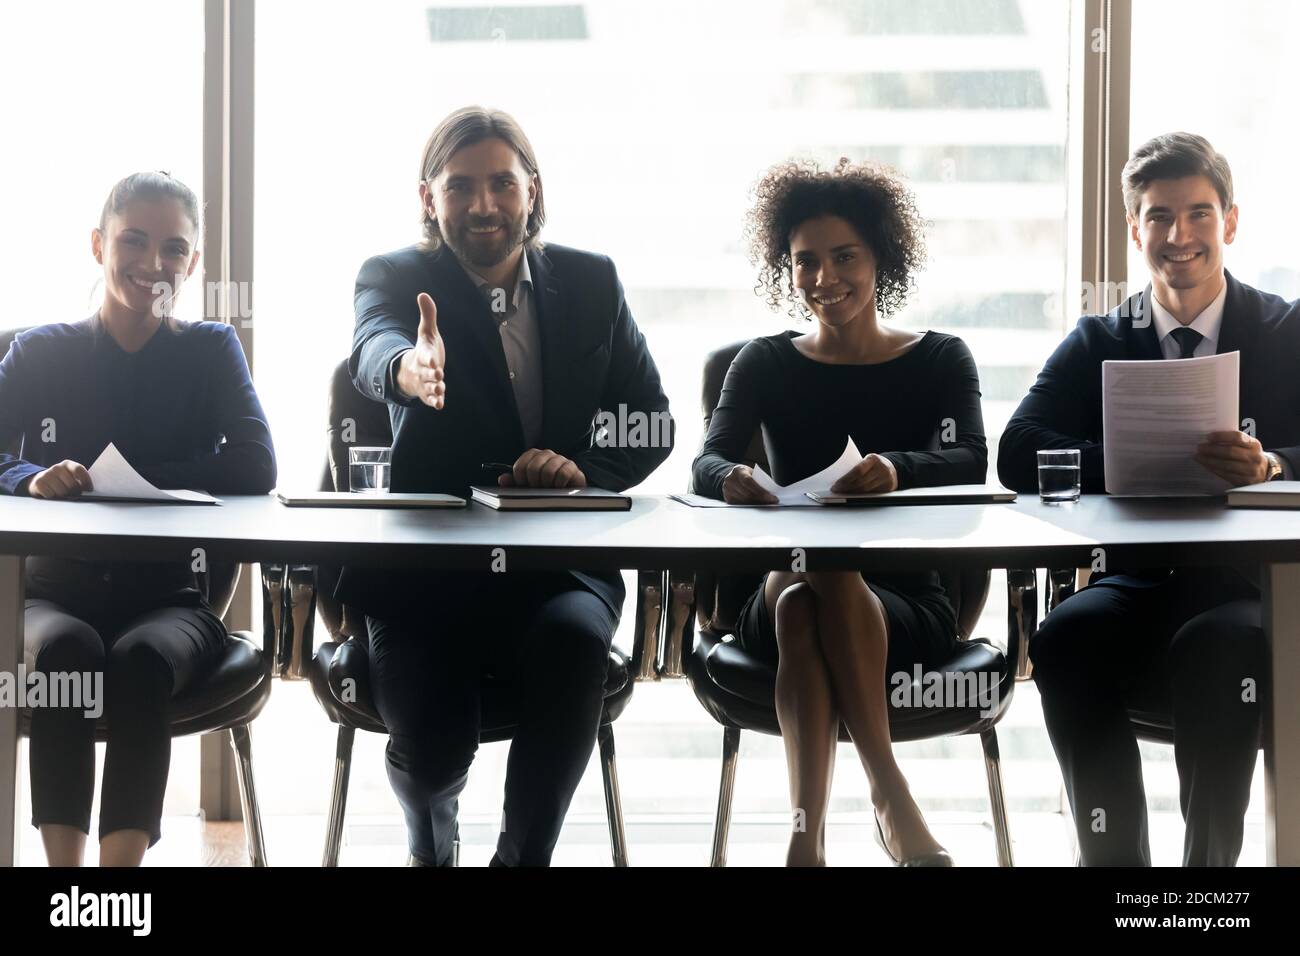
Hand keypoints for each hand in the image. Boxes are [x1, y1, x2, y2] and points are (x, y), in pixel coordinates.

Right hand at [26, 460, 92, 498]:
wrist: (40, 481)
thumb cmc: (62, 481)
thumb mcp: (71, 477)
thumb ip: (80, 480)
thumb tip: (88, 491)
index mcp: (67, 464)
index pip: (79, 470)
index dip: (86, 481)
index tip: (88, 489)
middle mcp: (57, 467)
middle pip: (72, 484)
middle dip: (75, 492)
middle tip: (73, 494)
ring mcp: (46, 474)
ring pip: (62, 492)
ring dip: (64, 496)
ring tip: (62, 494)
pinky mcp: (38, 482)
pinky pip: (51, 495)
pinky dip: (53, 497)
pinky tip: (52, 494)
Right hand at [396, 293, 446, 407]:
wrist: (414, 369)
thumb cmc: (425, 350)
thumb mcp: (427, 333)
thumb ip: (428, 315)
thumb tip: (423, 294)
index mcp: (423, 354)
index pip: (425, 356)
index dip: (428, 358)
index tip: (433, 361)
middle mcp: (422, 370)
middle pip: (426, 373)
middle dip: (431, 375)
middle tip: (438, 376)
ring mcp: (424, 383)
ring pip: (428, 387)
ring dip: (434, 389)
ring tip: (440, 389)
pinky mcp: (428, 393)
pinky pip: (430, 398)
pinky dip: (434, 401)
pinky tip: (440, 405)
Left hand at [499, 449, 587, 488]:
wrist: (567, 493)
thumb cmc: (546, 488)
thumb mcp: (527, 487)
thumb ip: (514, 483)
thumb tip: (502, 479)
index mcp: (533, 456)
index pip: (520, 466)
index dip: (520, 480)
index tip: (525, 486)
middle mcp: (546, 454)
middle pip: (533, 468)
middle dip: (534, 483)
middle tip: (538, 489)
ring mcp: (560, 459)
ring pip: (548, 471)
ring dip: (547, 484)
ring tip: (550, 488)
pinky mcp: (571, 466)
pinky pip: (562, 474)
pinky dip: (559, 484)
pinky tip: (559, 487)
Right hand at [721, 464, 777, 504]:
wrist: (732, 476)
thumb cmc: (746, 475)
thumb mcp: (752, 473)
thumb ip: (759, 480)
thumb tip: (772, 491)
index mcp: (738, 470)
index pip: (748, 481)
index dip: (760, 490)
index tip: (771, 497)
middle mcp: (730, 480)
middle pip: (747, 493)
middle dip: (761, 499)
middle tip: (772, 501)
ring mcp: (727, 490)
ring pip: (745, 501)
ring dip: (757, 503)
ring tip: (767, 503)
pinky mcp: (727, 498)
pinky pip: (741, 505)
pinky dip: (750, 506)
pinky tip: (758, 505)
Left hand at [829, 454, 897, 493]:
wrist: (892, 468)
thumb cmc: (874, 464)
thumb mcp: (867, 461)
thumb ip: (858, 467)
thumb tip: (840, 478)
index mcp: (873, 459)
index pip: (857, 471)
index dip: (846, 479)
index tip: (836, 484)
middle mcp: (881, 468)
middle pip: (861, 482)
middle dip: (846, 487)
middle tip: (837, 490)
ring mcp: (886, 478)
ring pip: (865, 490)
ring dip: (852, 493)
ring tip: (843, 493)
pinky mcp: (888, 487)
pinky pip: (871, 494)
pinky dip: (861, 495)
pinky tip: (854, 495)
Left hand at [1195, 430, 1268, 485]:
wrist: (1264, 472)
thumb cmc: (1249, 455)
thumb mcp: (1247, 446)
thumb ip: (1233, 441)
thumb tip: (1210, 438)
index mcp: (1254, 444)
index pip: (1237, 437)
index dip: (1222, 436)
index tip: (1208, 437)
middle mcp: (1255, 457)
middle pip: (1230, 451)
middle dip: (1212, 449)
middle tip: (1200, 448)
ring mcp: (1251, 470)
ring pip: (1226, 465)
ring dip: (1209, 460)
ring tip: (1198, 457)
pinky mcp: (1246, 481)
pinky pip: (1226, 475)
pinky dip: (1214, 469)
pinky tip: (1206, 465)